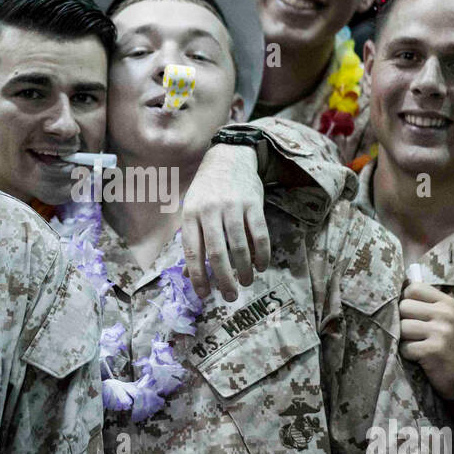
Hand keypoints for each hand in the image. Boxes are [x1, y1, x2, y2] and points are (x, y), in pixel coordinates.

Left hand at [181, 143, 270, 301]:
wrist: (229, 157)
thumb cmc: (207, 190)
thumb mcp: (192, 209)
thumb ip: (192, 239)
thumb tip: (190, 276)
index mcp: (191, 215)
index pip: (193, 252)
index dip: (198, 277)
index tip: (204, 295)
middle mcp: (210, 211)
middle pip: (218, 254)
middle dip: (225, 280)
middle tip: (230, 296)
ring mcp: (233, 207)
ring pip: (241, 247)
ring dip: (245, 270)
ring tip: (247, 282)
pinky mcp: (253, 204)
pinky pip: (260, 235)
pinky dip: (262, 254)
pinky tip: (261, 266)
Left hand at [397, 283, 453, 398]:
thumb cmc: (452, 347)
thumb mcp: (447, 320)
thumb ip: (427, 306)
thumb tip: (397, 291)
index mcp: (448, 303)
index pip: (413, 288)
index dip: (406, 301)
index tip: (411, 314)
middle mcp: (445, 314)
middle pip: (403, 307)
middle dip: (403, 321)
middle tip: (415, 335)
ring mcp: (440, 332)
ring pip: (401, 327)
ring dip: (404, 339)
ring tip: (418, 346)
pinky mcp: (432, 350)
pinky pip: (404, 347)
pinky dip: (407, 354)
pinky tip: (420, 358)